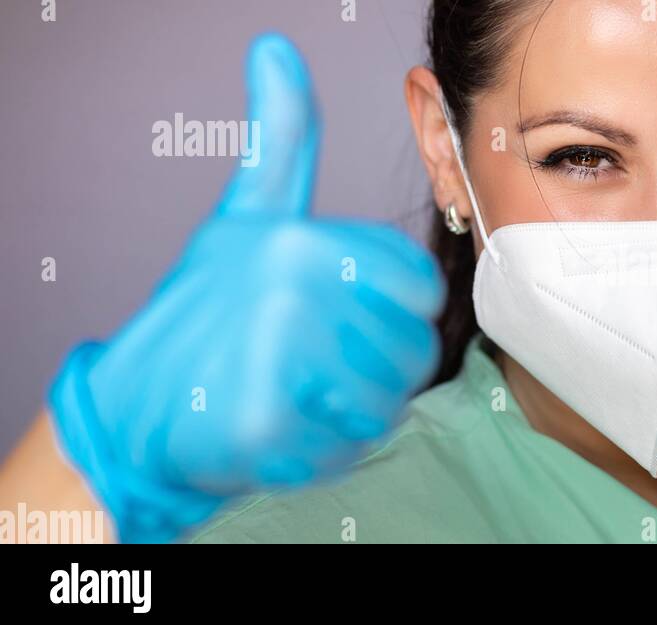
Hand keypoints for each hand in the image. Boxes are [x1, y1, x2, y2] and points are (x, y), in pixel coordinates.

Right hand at [47, 34, 443, 542]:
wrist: (136, 405)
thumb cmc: (206, 308)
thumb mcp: (248, 215)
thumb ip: (280, 140)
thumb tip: (275, 47)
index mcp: (303, 239)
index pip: (422, 285)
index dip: (395, 308)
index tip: (345, 312)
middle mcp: (295, 291)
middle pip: (414, 346)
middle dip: (377, 364)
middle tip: (316, 360)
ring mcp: (279, 358)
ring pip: (390, 399)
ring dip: (355, 408)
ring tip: (301, 388)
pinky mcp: (266, 424)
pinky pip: (350, 445)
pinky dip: (325, 447)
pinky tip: (285, 423)